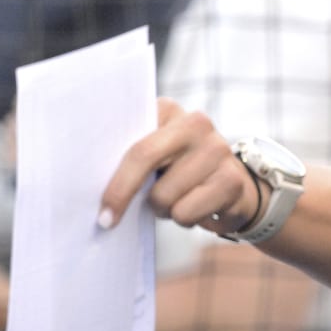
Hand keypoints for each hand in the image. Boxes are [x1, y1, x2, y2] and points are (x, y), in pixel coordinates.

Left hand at [98, 97, 257, 236]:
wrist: (234, 187)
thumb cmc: (180, 172)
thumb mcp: (155, 156)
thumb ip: (131, 158)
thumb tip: (97, 189)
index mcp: (169, 110)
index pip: (130, 138)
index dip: (111, 175)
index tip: (98, 206)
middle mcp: (196, 123)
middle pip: (144, 158)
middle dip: (122, 195)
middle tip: (108, 219)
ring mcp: (217, 148)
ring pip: (163, 196)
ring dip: (162, 209)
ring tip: (174, 201)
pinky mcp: (232, 179)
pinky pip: (186, 213)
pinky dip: (184, 219)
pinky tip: (196, 208)